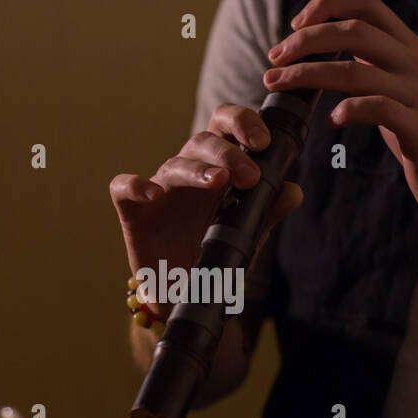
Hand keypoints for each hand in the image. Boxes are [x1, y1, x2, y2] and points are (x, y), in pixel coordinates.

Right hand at [109, 103, 303, 316]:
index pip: (227, 128)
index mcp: (219, 169)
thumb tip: (293, 191)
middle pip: (203, 140)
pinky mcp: (133, 211)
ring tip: (217, 181)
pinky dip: (137, 186)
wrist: (182, 294)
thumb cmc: (212, 253)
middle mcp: (189, 172)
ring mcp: (160, 189)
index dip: (243, 123)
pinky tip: (154, 194)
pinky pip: (124, 187)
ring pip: (175, 164)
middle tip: (250, 176)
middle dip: (229, 152)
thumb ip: (267, 211)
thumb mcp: (245, 234)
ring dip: (197, 169)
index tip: (264, 142)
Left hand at [263, 0, 417, 224]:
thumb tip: (327, 52)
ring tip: (279, 84)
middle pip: (355, 30)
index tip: (294, 24)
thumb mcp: (401, 90)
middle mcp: (417, 64)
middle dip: (306, 40)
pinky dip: (348, 110)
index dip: (327, 4)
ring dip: (310, 74)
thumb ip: (373, 67)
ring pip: (358, 70)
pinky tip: (330, 120)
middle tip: (274, 58)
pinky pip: (378, 109)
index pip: (368, 4)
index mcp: (410, 49)